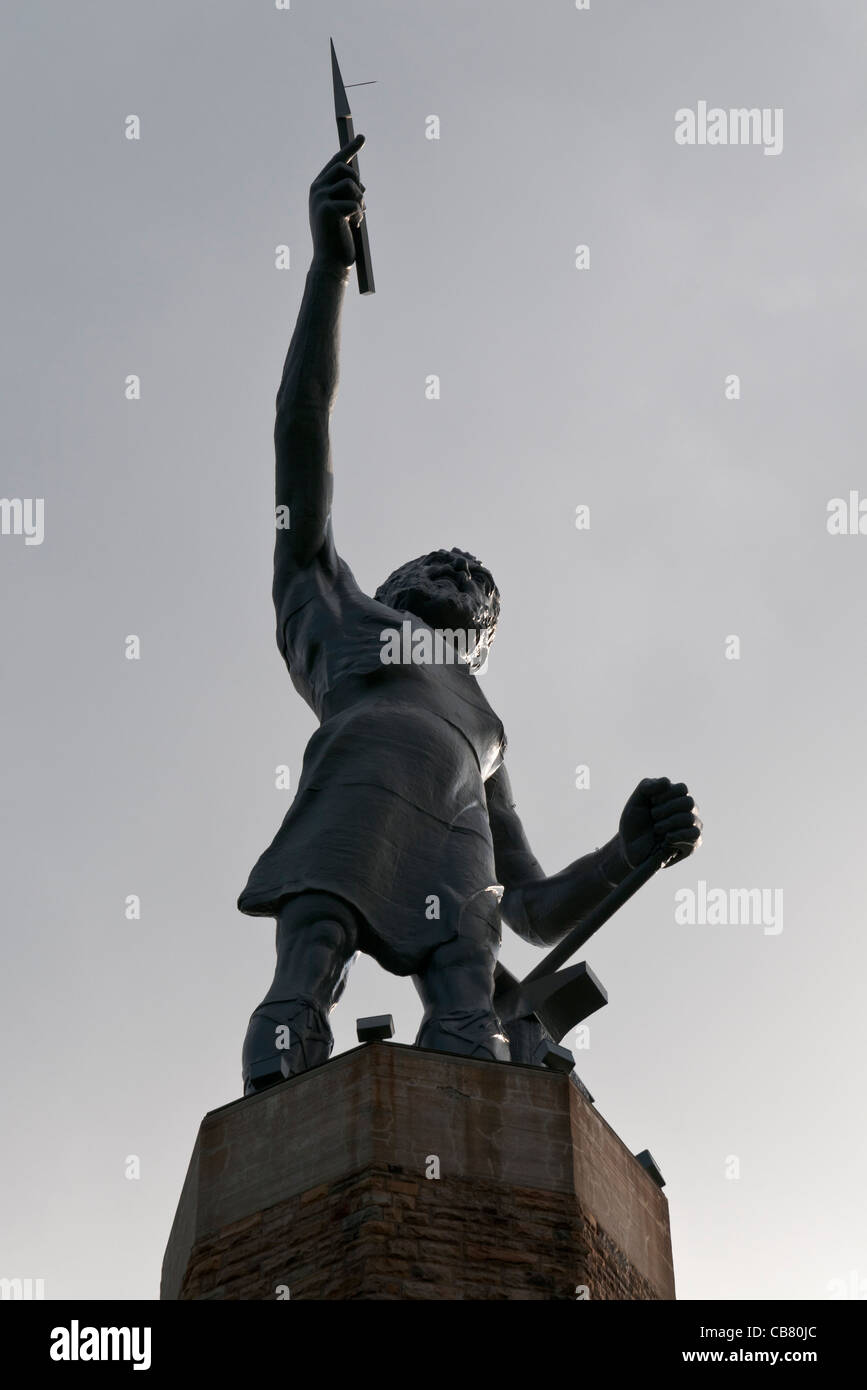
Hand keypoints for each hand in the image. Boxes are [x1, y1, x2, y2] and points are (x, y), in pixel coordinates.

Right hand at [309, 134, 365, 269]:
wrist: (330, 262)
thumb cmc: (337, 238)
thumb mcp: (342, 212)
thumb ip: (346, 195)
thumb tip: (360, 183)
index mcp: (318, 188)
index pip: (336, 162)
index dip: (350, 149)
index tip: (361, 137)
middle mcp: (316, 190)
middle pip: (345, 169)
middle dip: (358, 184)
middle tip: (360, 203)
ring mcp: (320, 198)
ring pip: (351, 185)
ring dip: (360, 201)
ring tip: (357, 217)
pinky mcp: (328, 209)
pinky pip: (355, 203)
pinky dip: (359, 215)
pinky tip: (354, 226)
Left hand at [618, 777, 701, 868]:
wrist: (629, 848)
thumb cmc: (635, 823)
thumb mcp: (637, 801)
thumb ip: (648, 786)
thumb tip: (667, 782)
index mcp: (676, 798)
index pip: (682, 788)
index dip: (666, 794)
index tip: (652, 802)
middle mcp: (687, 811)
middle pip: (688, 802)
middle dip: (667, 808)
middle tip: (653, 816)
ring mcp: (691, 828)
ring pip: (690, 819)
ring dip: (669, 822)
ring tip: (657, 829)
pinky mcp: (692, 845)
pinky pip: (695, 835)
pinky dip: (678, 835)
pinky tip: (666, 839)